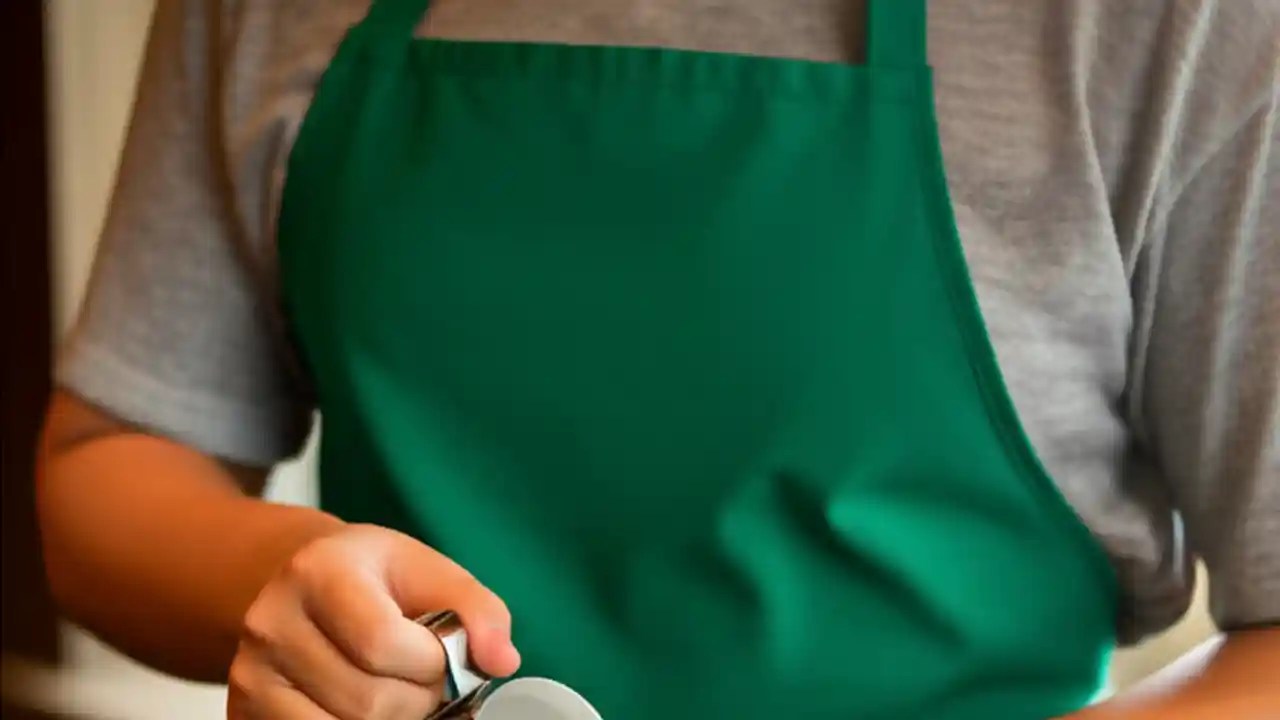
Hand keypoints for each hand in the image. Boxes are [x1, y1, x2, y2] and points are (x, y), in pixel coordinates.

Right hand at [227, 524, 520, 718]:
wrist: (302, 580)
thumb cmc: (371, 577)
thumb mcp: (427, 570)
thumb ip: (477, 610)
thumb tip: (501, 661)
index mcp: (319, 572)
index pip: (382, 643)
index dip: (431, 664)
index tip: (446, 655)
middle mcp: (272, 622)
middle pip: (367, 700)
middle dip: (419, 700)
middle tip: (428, 679)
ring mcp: (251, 673)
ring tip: (400, 692)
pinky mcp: (244, 711)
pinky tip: (372, 710)